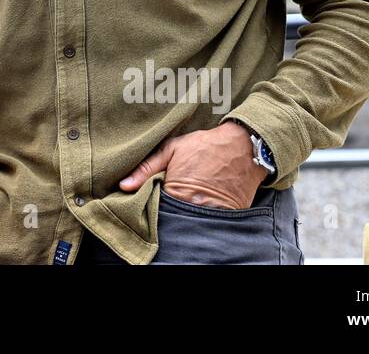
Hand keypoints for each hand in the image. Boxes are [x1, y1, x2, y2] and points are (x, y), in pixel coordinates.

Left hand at [117, 121, 268, 209]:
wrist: (245, 147)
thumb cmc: (205, 145)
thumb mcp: (172, 149)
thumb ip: (146, 168)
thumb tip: (124, 186)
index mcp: (177, 192)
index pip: (156, 210)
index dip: (151, 204)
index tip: (150, 197)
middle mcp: (195, 207)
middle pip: (173, 219)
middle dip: (168, 211)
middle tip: (169, 197)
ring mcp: (213, 214)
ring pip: (191, 222)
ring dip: (186, 213)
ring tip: (186, 198)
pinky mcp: (229, 216)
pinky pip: (211, 222)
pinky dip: (204, 215)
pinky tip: (202, 202)